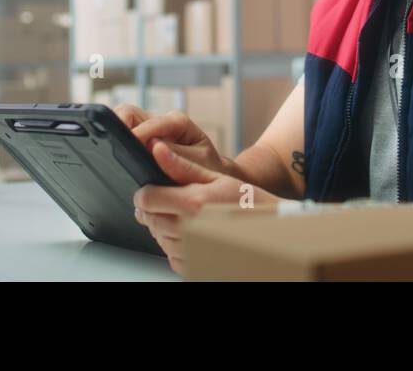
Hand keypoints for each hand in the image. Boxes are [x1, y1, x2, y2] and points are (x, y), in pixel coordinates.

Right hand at [112, 103, 240, 179]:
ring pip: (122, 121)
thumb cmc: (207, 171)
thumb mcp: (198, 165)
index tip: (130, 142)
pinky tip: (111, 153)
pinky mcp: (141, 142)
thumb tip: (153, 146)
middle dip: (117, 123)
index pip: (150, 121)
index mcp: (177, 124)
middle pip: (129, 112)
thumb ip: (178, 157)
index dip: (138, 132)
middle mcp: (161, 123)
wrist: (212, 180)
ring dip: (114, 131)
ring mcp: (149, 131)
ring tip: (107, 146)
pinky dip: (115, 141)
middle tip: (110, 139)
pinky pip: (122, 135)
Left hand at [133, 140, 278, 275]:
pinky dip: (174, 245)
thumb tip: (156, 148)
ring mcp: (190, 250)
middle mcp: (188, 229)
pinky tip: (190, 233)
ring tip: (184, 216)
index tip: (153, 190)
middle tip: (169, 202)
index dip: (146, 193)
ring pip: (158, 237)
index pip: (146, 199)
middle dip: (153, 209)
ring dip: (163, 227)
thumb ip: (180, 165)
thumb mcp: (213, 176)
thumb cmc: (243, 200)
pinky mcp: (193, 265)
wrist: (266, 228)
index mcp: (191, 202)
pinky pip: (170, 256)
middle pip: (149, 219)